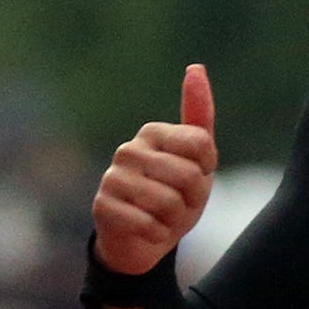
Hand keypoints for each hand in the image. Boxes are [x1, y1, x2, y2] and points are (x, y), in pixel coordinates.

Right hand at [92, 64, 217, 277]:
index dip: (207, 170)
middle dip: (192, 199)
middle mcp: (128, 149)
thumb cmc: (175, 196)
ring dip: (175, 219)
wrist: (144, 241)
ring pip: (168, 202)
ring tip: (162, 217)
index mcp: (152, 133)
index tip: (197, 175)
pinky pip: (147, 223)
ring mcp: (112, 177)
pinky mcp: (101, 206)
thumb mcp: (197, 159)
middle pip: (189, 176)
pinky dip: (157, 234)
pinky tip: (148, 231)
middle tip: (179, 203)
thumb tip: (195, 67)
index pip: (201, 144)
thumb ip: (199, 116)